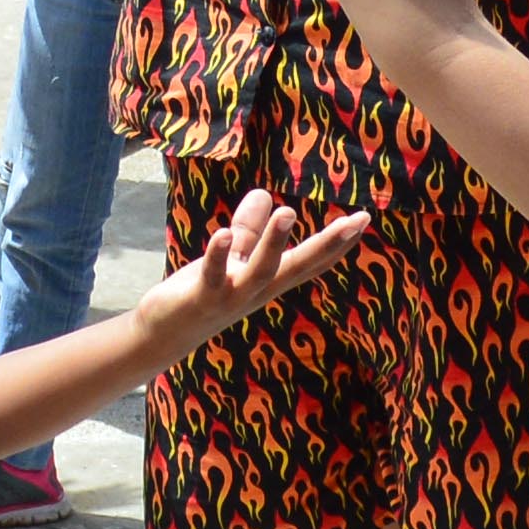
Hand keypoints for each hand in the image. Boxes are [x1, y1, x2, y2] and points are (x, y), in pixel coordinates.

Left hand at [135, 182, 376, 345]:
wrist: (163, 335)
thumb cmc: (201, 293)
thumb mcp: (230, 257)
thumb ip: (249, 229)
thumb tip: (265, 194)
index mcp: (268, 279)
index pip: (309, 261)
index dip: (337, 243)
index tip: (365, 219)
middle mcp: (257, 291)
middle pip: (299, 267)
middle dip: (328, 245)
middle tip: (357, 221)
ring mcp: (231, 297)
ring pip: (260, 271)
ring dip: (275, 244)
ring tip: (287, 213)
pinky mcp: (202, 298)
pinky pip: (213, 276)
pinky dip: (218, 256)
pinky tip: (223, 234)